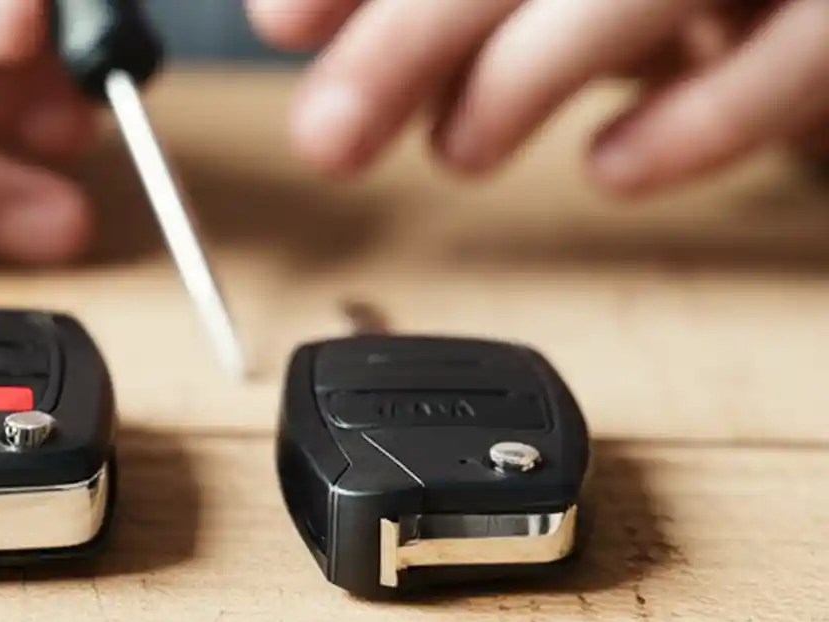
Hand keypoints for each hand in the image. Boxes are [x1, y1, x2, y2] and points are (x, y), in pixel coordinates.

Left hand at [247, 0, 828, 195]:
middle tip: (330, 135)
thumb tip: (290, 20)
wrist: (808, 4)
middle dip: (409, 37)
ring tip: (459, 155)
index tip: (281, 25)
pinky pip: (793, 58)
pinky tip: (609, 169)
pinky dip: (695, 123)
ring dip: (526, 77)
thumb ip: (432, 3)